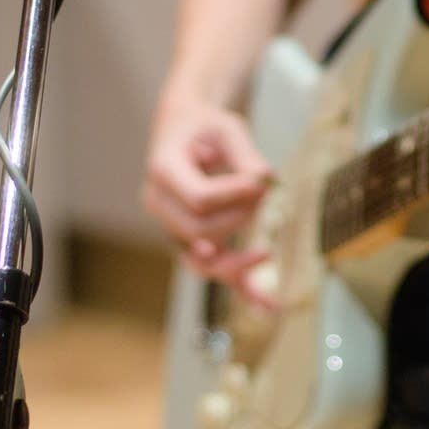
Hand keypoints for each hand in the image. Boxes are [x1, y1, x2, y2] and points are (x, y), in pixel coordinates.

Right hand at [141, 97, 273, 295]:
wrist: (185, 129)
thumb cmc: (205, 124)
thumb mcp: (226, 126)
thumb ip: (245, 155)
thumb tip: (266, 182)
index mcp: (163, 170)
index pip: (198, 199)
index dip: (234, 195)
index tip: (262, 184)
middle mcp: (161, 204)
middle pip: (199, 231)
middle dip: (238, 218)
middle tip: (264, 195)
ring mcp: (172, 226)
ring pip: (201, 261)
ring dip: (237, 261)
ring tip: (266, 256)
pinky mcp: (190, 240)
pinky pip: (213, 269)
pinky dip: (239, 286)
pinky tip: (267, 304)